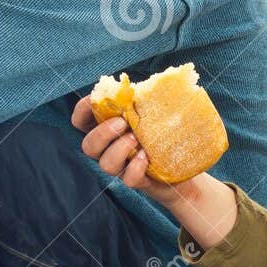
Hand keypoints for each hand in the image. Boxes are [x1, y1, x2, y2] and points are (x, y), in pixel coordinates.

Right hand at [71, 96, 235, 249]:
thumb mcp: (149, 109)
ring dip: (119, 149)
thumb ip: (139, 98)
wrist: (185, 160)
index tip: (94, 101)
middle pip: (87, 146)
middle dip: (102, 133)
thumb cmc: (162, 128)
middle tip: (123, 123)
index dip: (82, 111)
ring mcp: (122, 166)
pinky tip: (147, 156)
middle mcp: (108, 149)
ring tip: (137, 138)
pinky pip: (129, 179)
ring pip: (105, 164)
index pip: (80, 121)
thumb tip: (139, 86)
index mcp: (106, 128)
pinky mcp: (138, 180)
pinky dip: (136, 167)